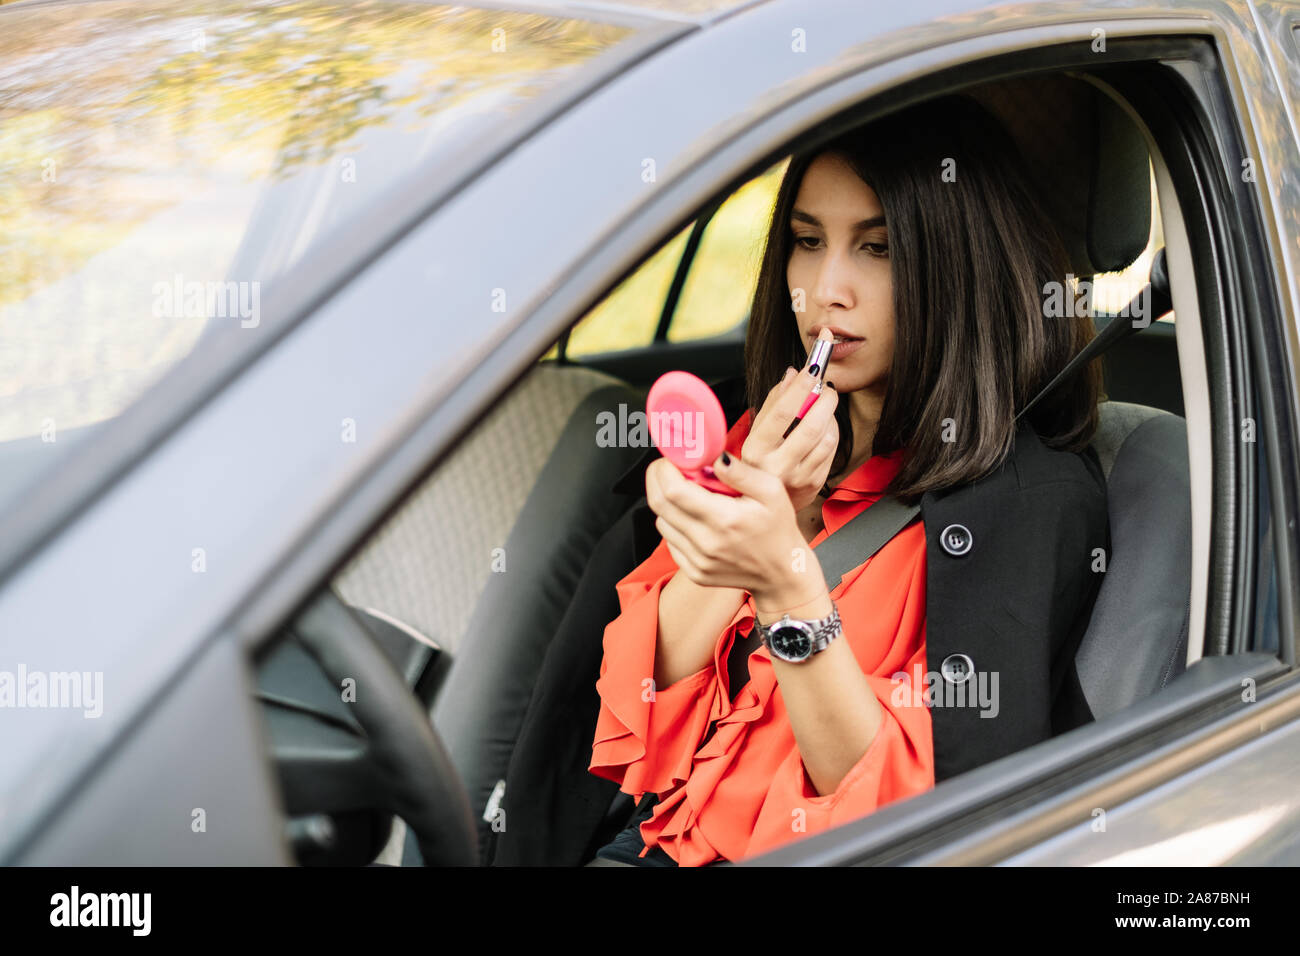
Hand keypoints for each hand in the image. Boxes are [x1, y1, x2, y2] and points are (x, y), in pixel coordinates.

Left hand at [644, 451, 827, 608]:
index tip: (672, 459)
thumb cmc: (778, 529)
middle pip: (659, 504)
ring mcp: (698, 561)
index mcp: (725, 519)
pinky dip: (674, 524)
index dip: (664, 469)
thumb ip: (740, 472)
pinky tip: (694, 518)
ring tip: (688, 494)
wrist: (782, 572)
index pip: (673, 490)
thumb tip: (713, 457)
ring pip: (661, 522)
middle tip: (670, 469)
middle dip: (657, 479)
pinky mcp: (694, 572)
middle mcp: (706, 543)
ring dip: (666, 502)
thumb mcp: (771, 491)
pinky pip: (670, 541)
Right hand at [740, 360, 839, 513]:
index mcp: (756, 450)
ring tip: (823, 406)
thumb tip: (793, 374)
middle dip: (824, 399)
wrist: (763, 504)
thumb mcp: (757, 432)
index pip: (782, 413)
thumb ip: (775, 402)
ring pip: (826, 437)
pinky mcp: (814, 484)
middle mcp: (776, 466)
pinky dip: (832, 431)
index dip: (800, 388)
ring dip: (830, 415)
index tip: (812, 367)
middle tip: (827, 386)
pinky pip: (831, 450)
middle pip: (811, 425)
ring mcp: (797, 477)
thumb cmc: (760, 460)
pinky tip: (824, 425)